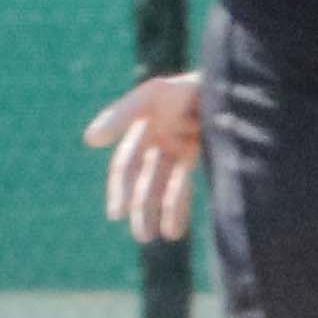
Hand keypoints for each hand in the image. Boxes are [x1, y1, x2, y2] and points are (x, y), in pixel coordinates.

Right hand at [84, 74, 205, 240]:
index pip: (126, 165)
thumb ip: (122, 115)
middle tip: (141, 236)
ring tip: (155, 238)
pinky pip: (183, 183)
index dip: (121, 189)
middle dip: (140, 207)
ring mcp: (177, 145)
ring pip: (163, 185)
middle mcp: (156, 138)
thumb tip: (89, 141)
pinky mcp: (196, 151)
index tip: (116, 215)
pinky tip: (174, 230)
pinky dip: (178, 205)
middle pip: (143, 180)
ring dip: (159, 211)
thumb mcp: (155, 94)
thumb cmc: (189, 84)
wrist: (228, 80)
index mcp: (141, 125)